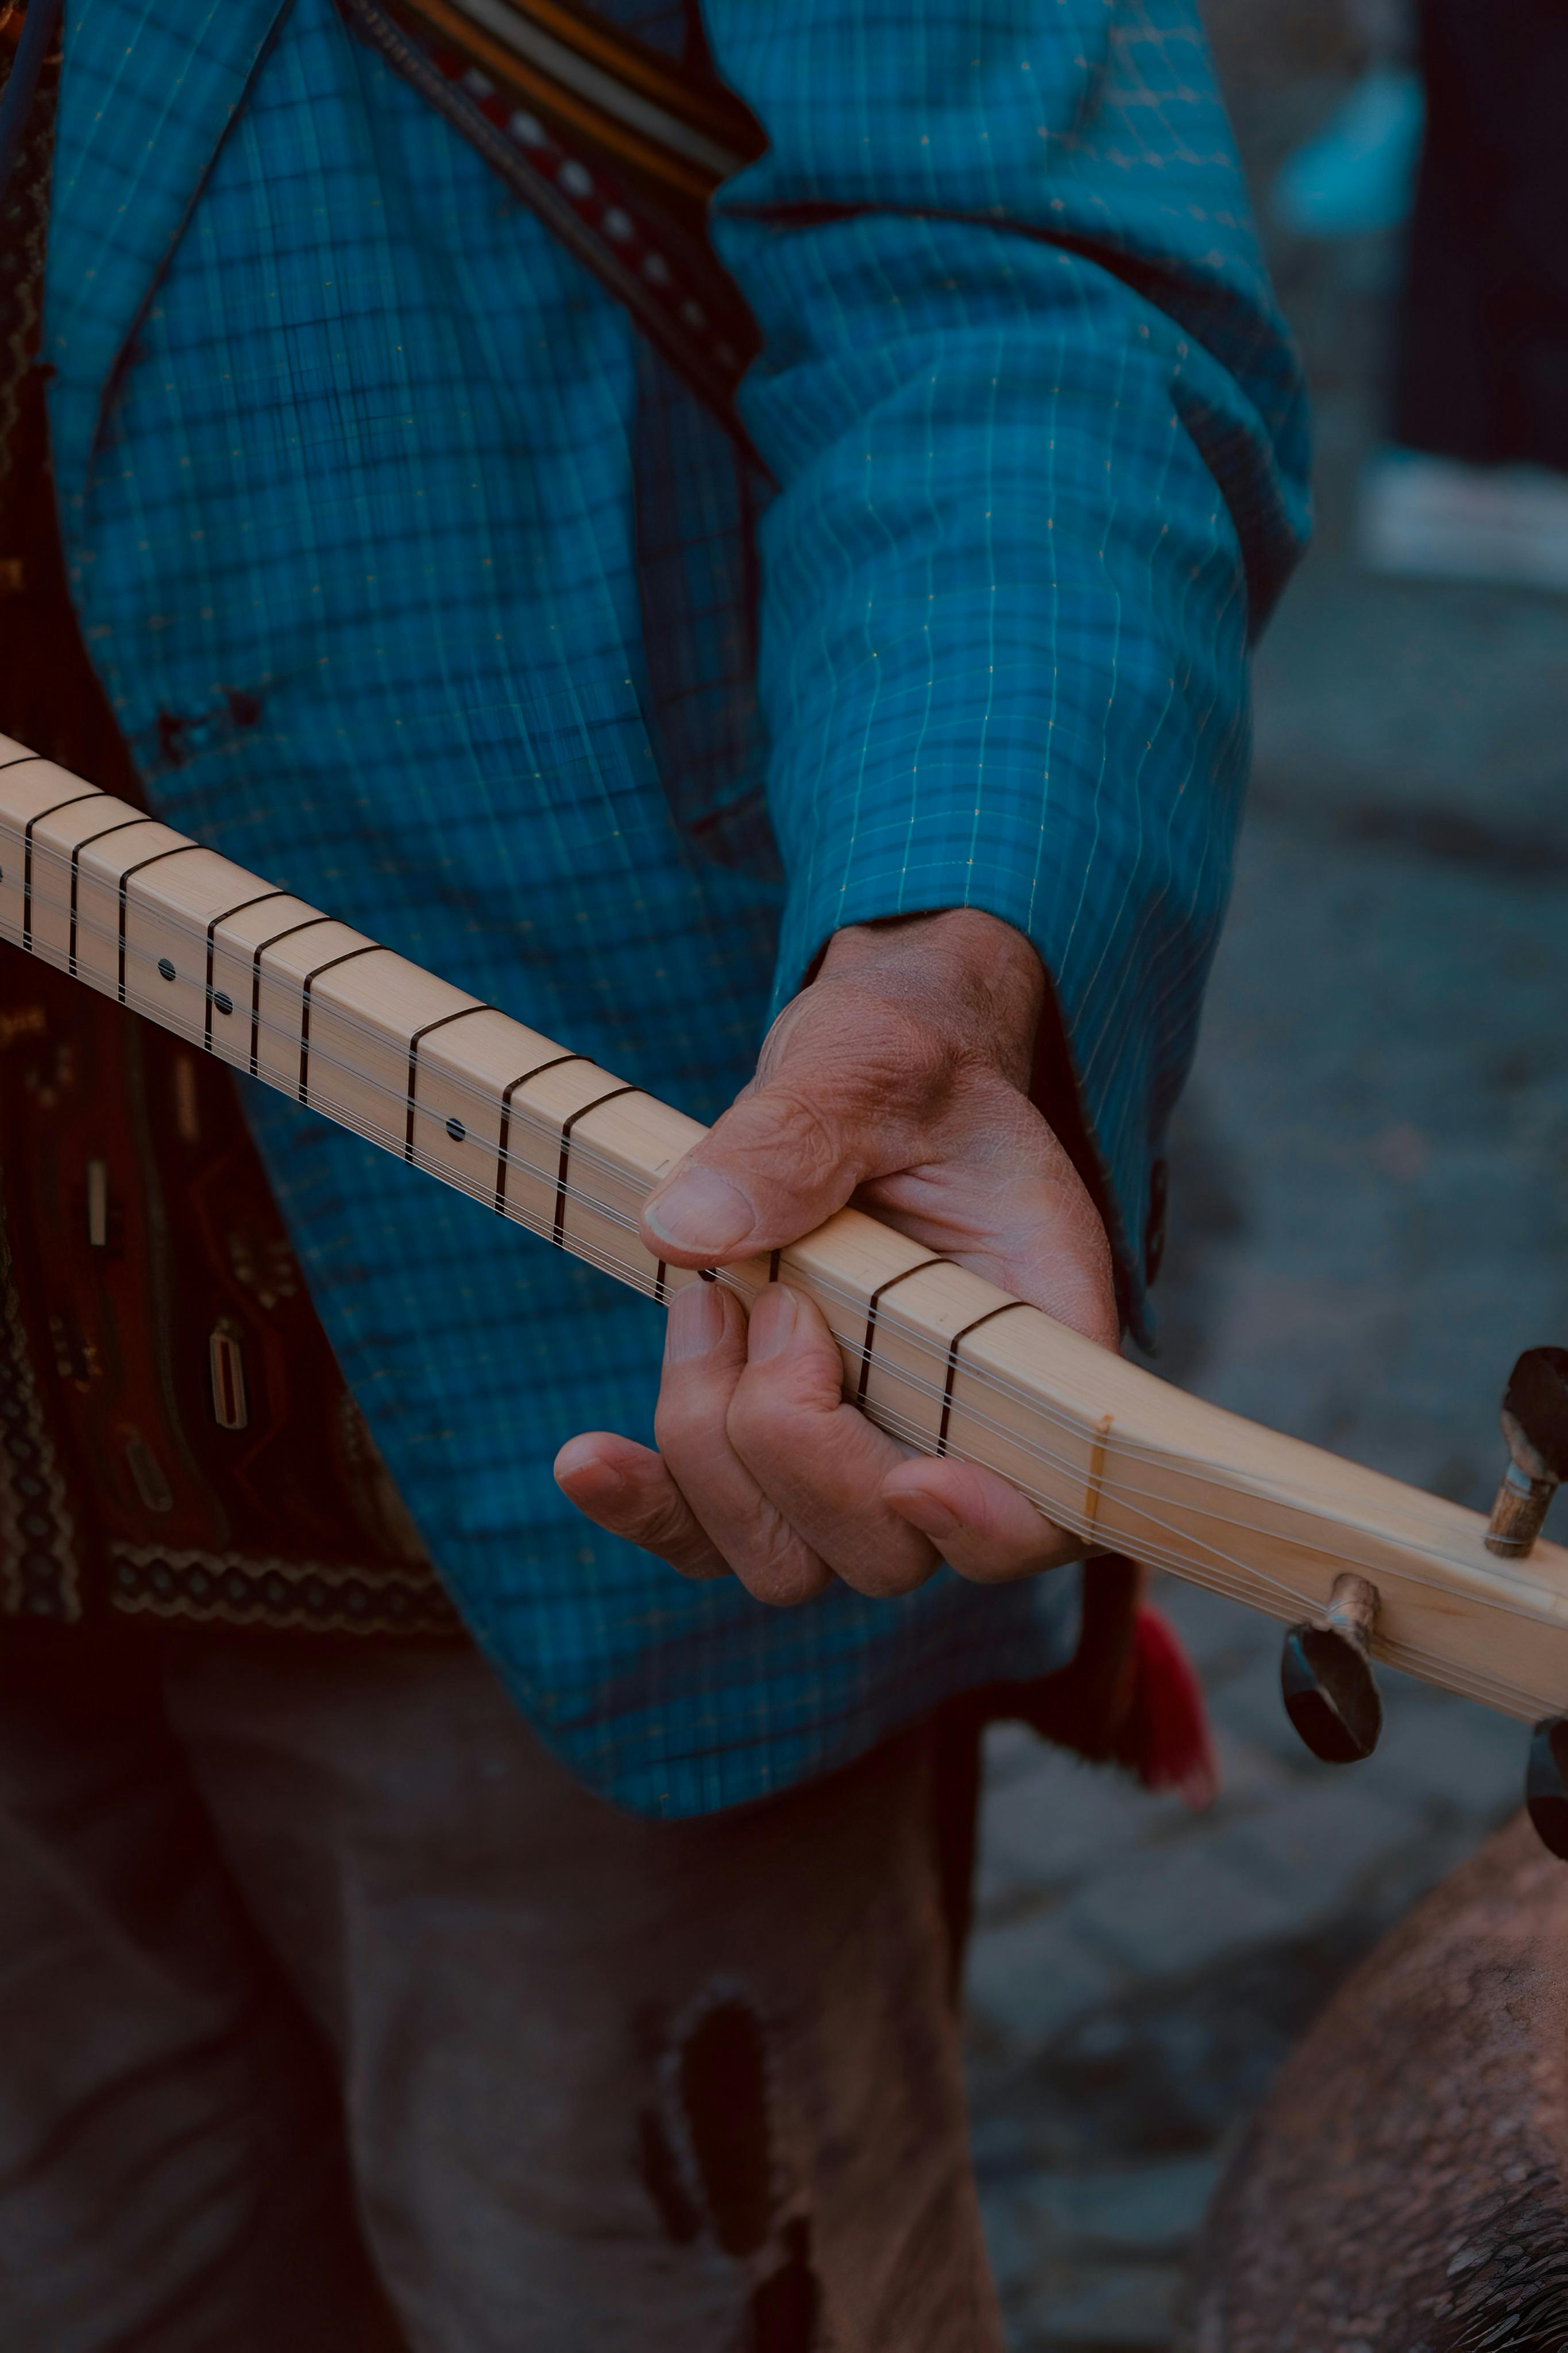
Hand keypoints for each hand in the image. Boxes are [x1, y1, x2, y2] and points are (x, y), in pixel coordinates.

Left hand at [554, 908, 1118, 1604]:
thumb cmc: (902, 1065)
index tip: (914, 1480)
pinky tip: (585, 1457)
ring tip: (703, 1306)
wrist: (864, 1076)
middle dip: (798, 1442)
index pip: (1051, 1505)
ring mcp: (868, 1458)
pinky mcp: (775, 1455)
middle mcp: (964, 1433)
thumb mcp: (865, 1063)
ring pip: (789, 1561)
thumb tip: (684, 1229)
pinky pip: (707, 1535)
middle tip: (771, 1299)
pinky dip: (645, 1506)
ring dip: (714, 1454)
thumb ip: (795, 1138)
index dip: (991, 1526)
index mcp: (1037, 1343)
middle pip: (889, 1552)